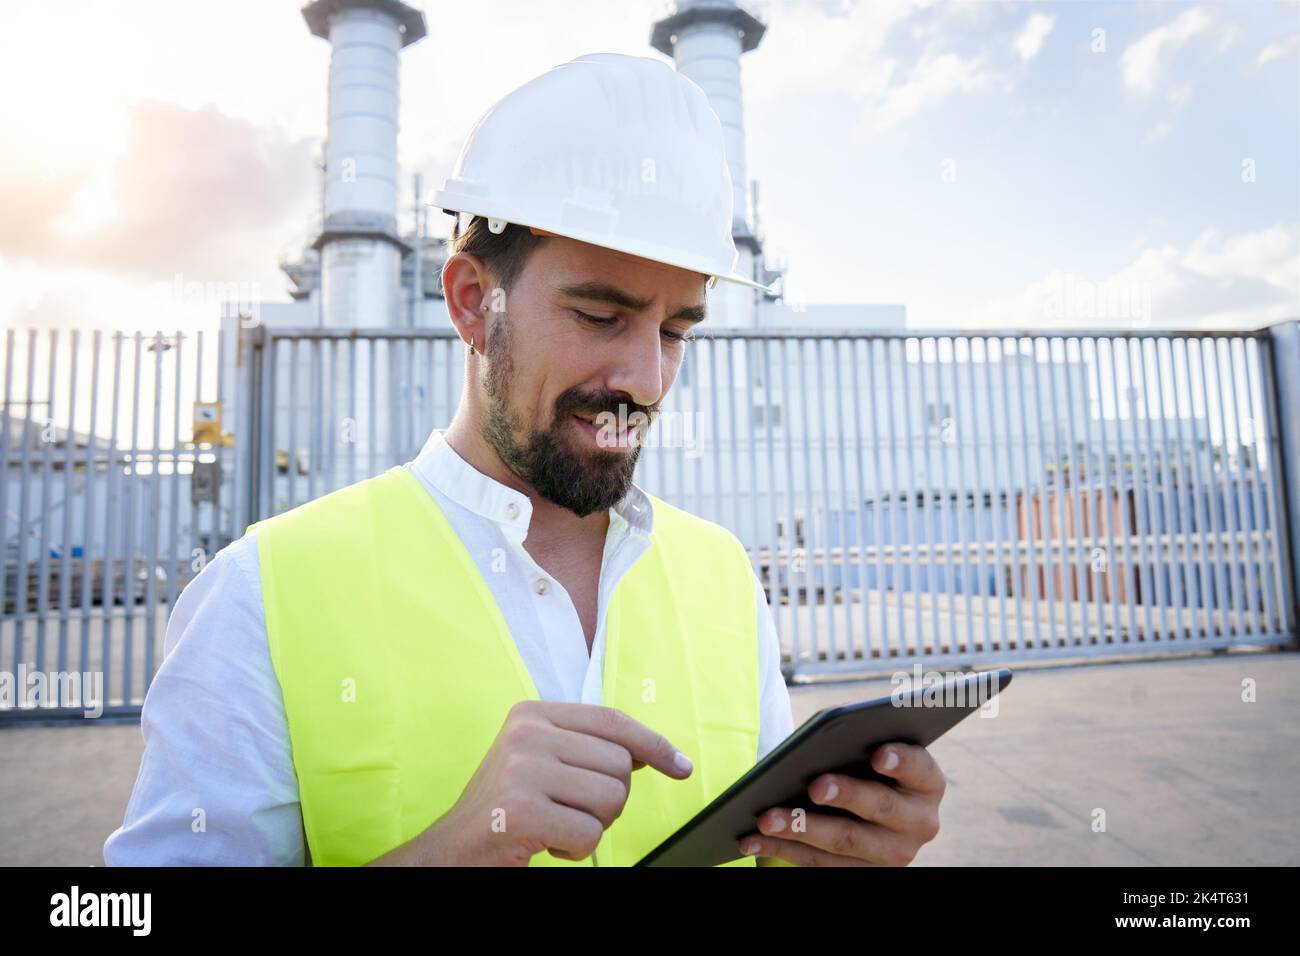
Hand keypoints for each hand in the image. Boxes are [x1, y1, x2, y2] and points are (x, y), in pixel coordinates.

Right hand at [367, 700, 692, 865]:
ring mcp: (523, 769)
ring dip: (592, 826)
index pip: (613, 721)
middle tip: (568, 812)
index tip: (681, 766)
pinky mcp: (523, 810)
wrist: (450, 851)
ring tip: (553, 825)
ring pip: (612, 799)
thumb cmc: (504, 810)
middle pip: (620, 765)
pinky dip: (575, 849)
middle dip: (608, 800)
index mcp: (531, 714)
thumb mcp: (540, 762)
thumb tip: (648, 753)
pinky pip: (590, 834)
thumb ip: (585, 749)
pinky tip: (543, 842)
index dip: (654, 744)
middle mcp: (526, 733)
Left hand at [738, 742, 944, 866]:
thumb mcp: (870, 748)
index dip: (901, 761)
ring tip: (766, 818)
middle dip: (845, 796)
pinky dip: (783, 849)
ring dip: (800, 829)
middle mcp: (919, 822)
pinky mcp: (862, 873)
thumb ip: (857, 741)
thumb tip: (820, 743)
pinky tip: (754, 838)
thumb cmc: (863, 762)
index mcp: (927, 783)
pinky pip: (820, 864)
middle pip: (880, 808)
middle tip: (815, 786)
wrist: (867, 805)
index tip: (878, 754)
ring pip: (844, 843)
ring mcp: (892, 854)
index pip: (919, 768)